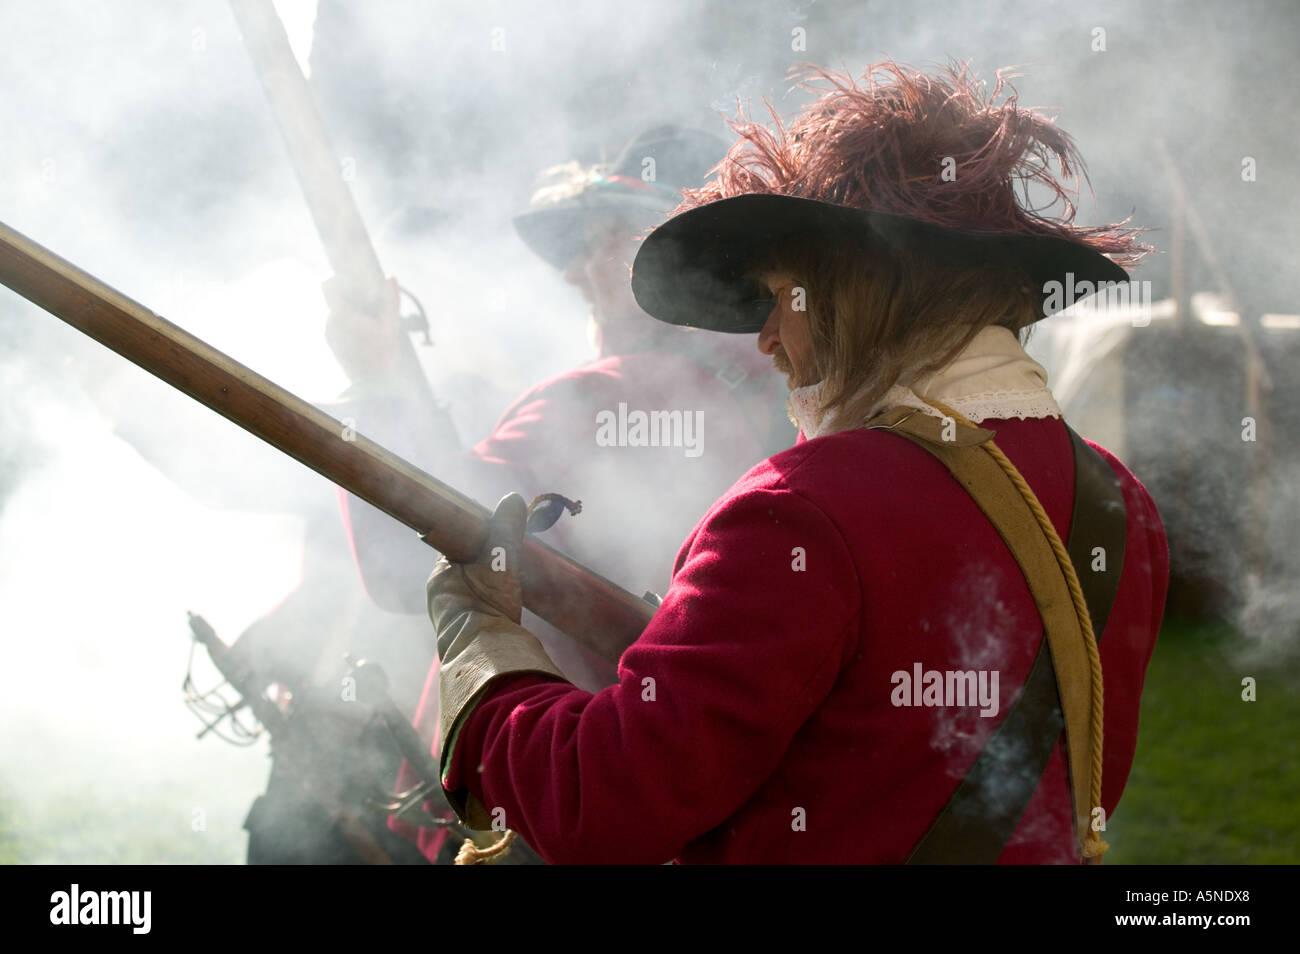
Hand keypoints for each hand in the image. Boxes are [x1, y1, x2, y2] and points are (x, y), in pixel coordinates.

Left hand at [322, 274, 403, 382]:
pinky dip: (348, 322)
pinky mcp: (331, 342)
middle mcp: (329, 322)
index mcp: (340, 315)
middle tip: (370, 302)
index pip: (327, 285)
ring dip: (350, 310)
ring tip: (370, 320)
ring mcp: (328, 333)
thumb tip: (391, 277)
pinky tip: (365, 332)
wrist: (372, 386)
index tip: (354, 282)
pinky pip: (337, 323)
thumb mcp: (391, 326)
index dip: (338, 279)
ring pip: (336, 311)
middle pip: (334, 298)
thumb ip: (390, 300)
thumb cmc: (383, 356)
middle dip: (350, 296)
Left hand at [426, 493, 527, 640]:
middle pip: (463, 568)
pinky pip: (476, 611)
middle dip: (483, 561)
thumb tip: (512, 499)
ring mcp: (451, 617)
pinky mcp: (465, 635)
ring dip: (487, 585)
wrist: (483, 656)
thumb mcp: (499, 560)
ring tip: (510, 583)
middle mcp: (440, 595)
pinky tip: (505, 606)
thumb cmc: (485, 605)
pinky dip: (489, 605)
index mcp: (440, 575)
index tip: (492, 531)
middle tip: (506, 557)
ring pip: (469, 591)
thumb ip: (505, 530)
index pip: (454, 544)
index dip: (473, 535)